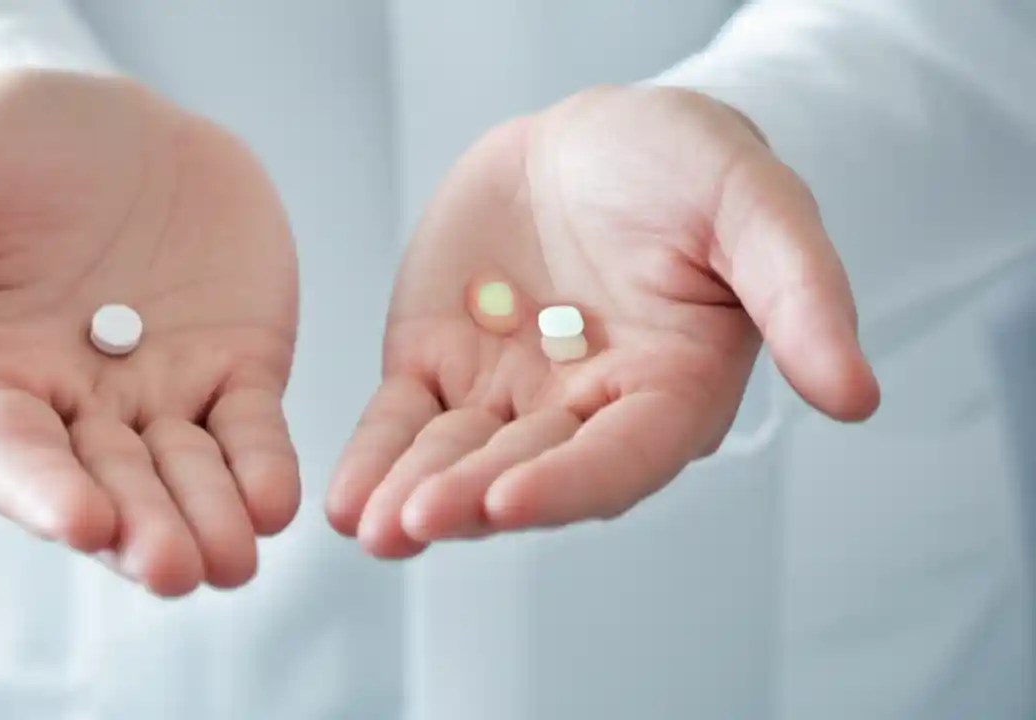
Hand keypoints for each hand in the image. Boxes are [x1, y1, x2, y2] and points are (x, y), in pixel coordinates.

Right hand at [0, 71, 299, 595]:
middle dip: (142, 529)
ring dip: (211, 520)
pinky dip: (264, 467)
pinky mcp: (238, 368)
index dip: (46, 491)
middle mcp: (84, 404)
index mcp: (1, 379)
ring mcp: (166, 393)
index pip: (18, 454)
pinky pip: (253, 428)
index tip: (81, 521)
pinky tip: (280, 501)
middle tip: (172, 569)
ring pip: (188, 475)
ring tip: (233, 560)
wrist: (119, 122)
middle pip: (112, 485)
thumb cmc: (7, 149)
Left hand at [328, 85, 878, 557]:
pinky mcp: (442, 365)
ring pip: (458, 458)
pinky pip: (406, 419)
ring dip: (414, 495)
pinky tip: (343, 499)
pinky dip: (376, 456)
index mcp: (668, 390)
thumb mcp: (753, 204)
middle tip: (416, 521)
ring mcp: (508, 394)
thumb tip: (856, 396)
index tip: (509, 499)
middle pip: (528, 471)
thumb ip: (800, 293)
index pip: (620, 457)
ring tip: (367, 526)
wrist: (591, 136)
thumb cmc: (685, 163)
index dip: (567, 483)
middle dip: (472, 499)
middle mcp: (585, 410)